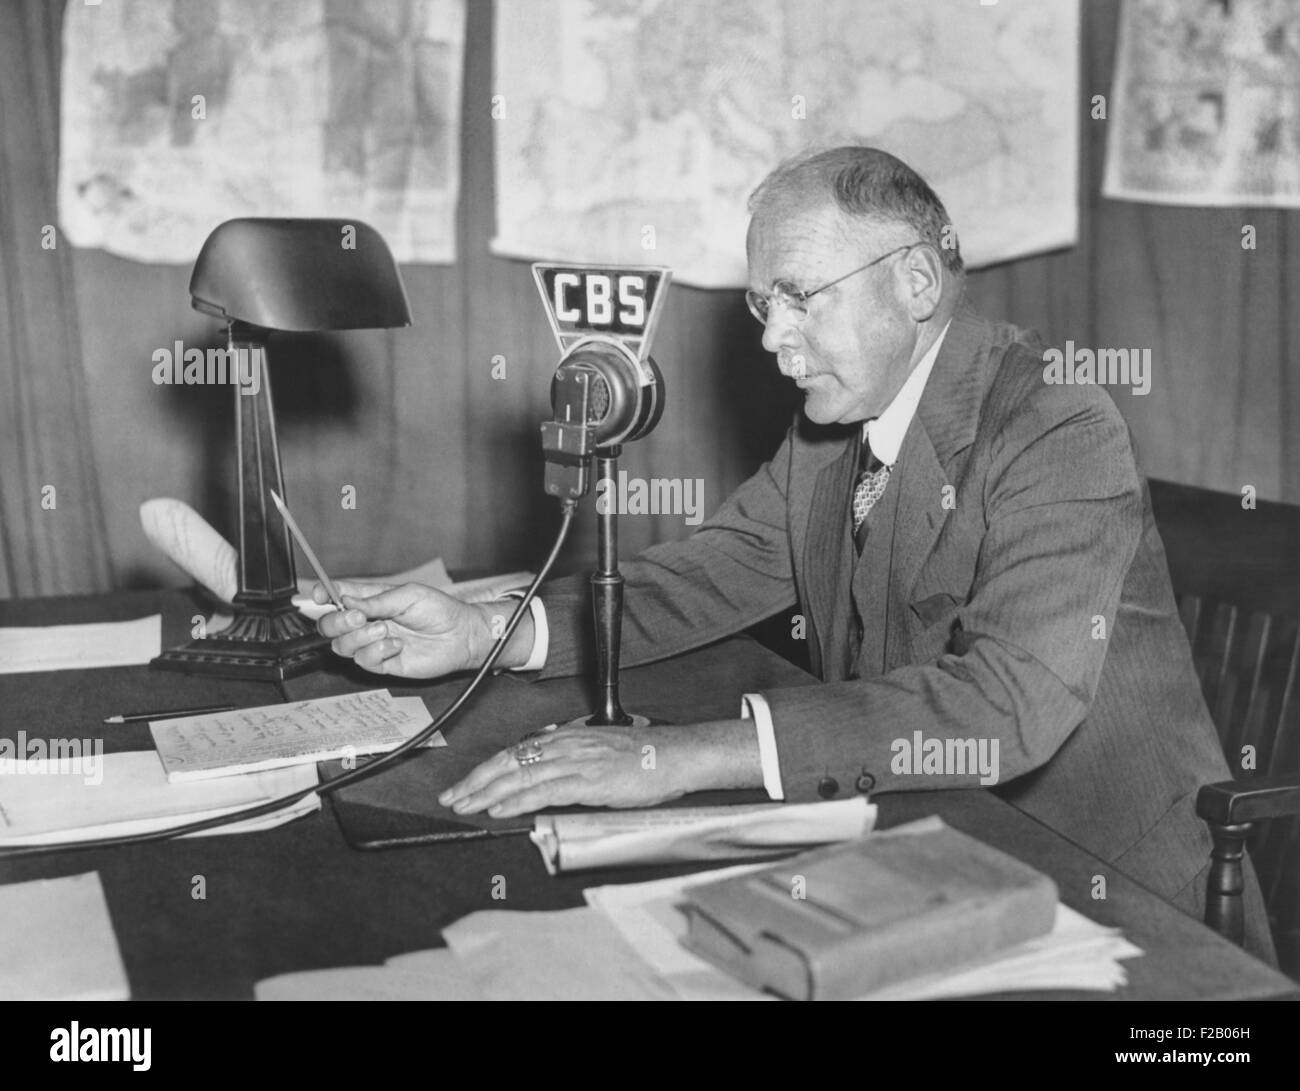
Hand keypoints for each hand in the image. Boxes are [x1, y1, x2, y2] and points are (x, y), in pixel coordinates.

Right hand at [314, 579, 529, 678]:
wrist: (460, 635)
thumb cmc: (439, 609)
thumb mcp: (408, 595)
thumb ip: (375, 601)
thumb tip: (345, 602)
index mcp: (370, 600)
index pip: (337, 597)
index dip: (323, 595)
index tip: (320, 596)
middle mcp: (367, 622)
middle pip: (329, 626)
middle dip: (336, 622)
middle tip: (358, 618)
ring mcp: (373, 644)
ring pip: (341, 646)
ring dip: (359, 638)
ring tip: (385, 631)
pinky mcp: (383, 664)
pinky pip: (363, 662)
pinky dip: (377, 653)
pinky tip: (397, 646)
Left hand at [438, 718, 764, 817]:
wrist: (677, 755)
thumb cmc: (645, 757)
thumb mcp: (600, 752)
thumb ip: (572, 760)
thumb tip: (548, 777)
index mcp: (567, 738)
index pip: (515, 752)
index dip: (485, 769)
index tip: (464, 784)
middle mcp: (566, 746)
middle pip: (508, 762)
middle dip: (475, 781)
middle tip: (451, 798)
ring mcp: (576, 762)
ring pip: (520, 776)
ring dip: (487, 793)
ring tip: (465, 806)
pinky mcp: (589, 781)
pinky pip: (545, 791)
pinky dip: (518, 800)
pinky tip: (500, 809)